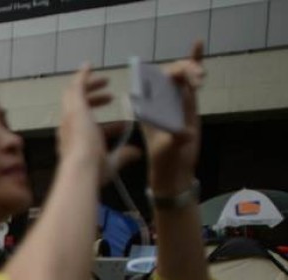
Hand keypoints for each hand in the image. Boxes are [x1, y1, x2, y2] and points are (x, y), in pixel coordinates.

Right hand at [58, 64, 140, 182]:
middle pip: (78, 108)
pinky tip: (88, 65)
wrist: (82, 167)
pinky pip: (77, 86)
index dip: (107, 127)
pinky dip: (82, 76)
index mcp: (74, 142)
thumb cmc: (93, 170)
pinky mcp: (74, 106)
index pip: (91, 129)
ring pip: (75, 95)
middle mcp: (67, 128)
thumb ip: (124, 155)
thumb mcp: (112, 162)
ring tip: (106, 81)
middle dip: (94, 101)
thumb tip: (136, 152)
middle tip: (110, 97)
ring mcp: (69, 116)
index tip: (122, 126)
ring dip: (90, 86)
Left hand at [145, 40, 204, 194]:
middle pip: (168, 73)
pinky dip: (194, 62)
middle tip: (198, 80)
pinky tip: (198, 44)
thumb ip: (175, 138)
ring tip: (201, 79)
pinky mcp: (185, 100)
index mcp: (144, 107)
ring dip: (192, 70)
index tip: (180, 77)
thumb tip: (184, 133)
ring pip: (180, 74)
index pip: (151, 81)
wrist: (174, 169)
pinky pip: (188, 79)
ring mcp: (171, 98)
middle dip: (184, 71)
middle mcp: (155, 99)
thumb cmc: (164, 160)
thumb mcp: (166, 149)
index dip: (166, 73)